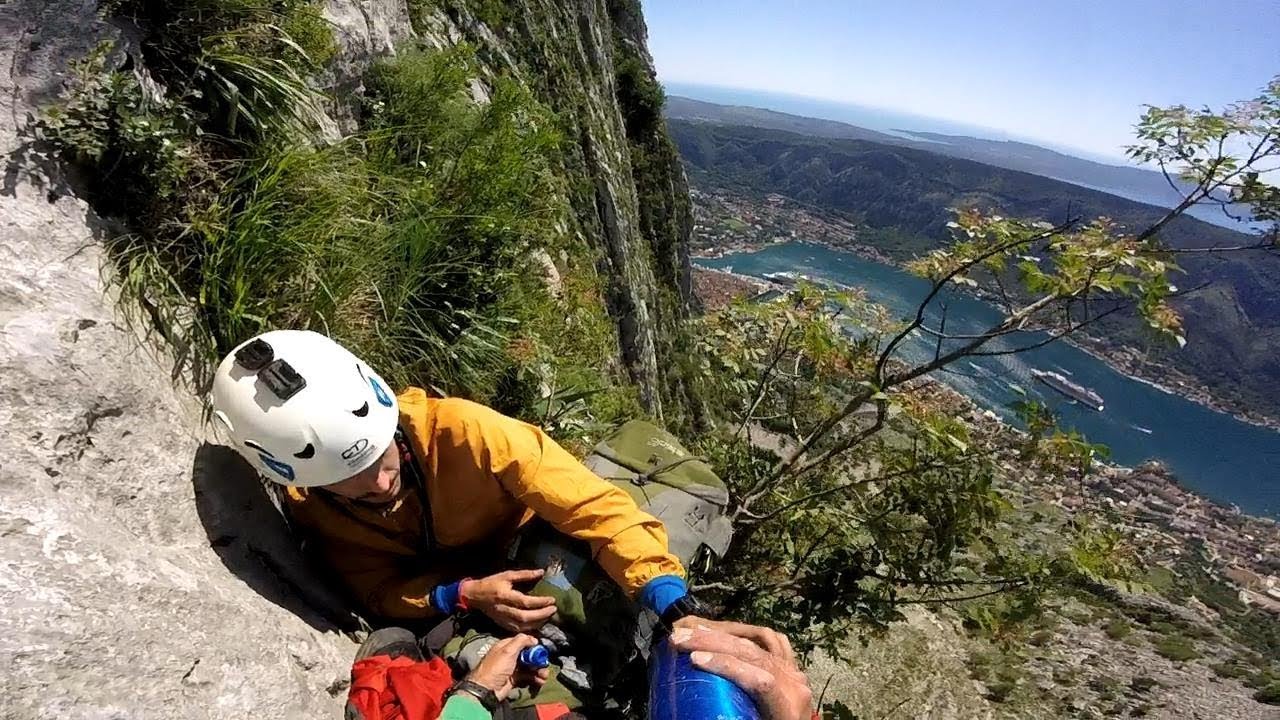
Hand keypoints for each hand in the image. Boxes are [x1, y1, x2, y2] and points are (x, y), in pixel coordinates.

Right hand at [462, 569, 557, 631]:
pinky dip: (530, 629)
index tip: (552, 600)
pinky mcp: (502, 624)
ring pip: (522, 626)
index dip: (540, 602)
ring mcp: (502, 619)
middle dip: (542, 615)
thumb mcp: (507, 575)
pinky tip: (538, 624)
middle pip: (525, 617)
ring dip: (538, 623)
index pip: (525, 602)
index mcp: (505, 595)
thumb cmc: (491, 583)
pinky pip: (517, 630)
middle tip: (553, 609)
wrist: (474, 596)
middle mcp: (504, 609)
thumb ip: (525, 574)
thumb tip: (541, 572)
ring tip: (548, 616)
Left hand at [465, 634, 549, 700]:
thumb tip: (534, 639)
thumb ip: (521, 641)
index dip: (532, 645)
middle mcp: (509, 656)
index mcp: (505, 646)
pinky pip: (527, 677)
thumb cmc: (496, 668)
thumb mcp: (508, 651)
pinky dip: (534, 678)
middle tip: (544, 665)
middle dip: (538, 660)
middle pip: (528, 655)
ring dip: (538, 670)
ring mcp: (512, 668)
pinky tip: (540, 681)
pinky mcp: (514, 679)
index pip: (522, 642)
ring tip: (544, 676)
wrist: (487, 689)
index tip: (541, 650)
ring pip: (529, 667)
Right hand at [670, 617, 813, 719]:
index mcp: (787, 708)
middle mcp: (793, 684)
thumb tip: (694, 711)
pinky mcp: (791, 669)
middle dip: (713, 642)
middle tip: (680, 639)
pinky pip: (772, 641)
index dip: (727, 666)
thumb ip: (729, 716)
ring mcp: (793, 673)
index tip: (694, 659)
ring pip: (759, 641)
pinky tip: (728, 629)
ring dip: (724, 633)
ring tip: (695, 630)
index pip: (759, 679)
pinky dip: (749, 632)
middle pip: (753, 653)